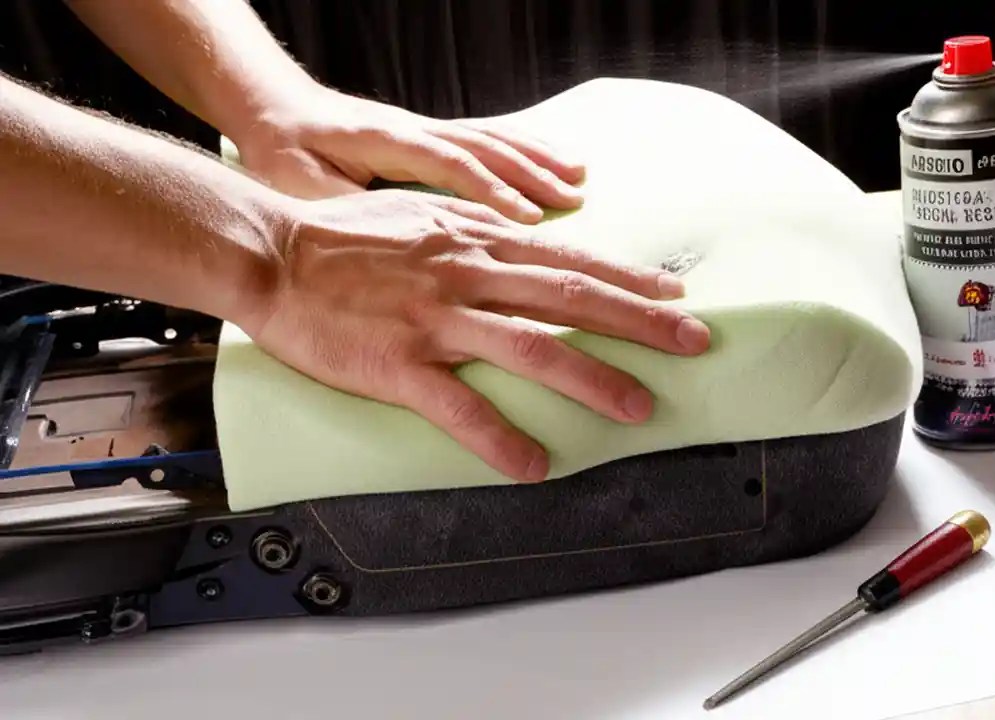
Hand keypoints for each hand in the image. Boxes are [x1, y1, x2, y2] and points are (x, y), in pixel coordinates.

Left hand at [233, 85, 585, 222]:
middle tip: (572, 200)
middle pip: (483, 146)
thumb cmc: (285, 153)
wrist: (276, 110)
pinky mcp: (432, 136)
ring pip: (492, 139)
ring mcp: (427, 129)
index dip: (488, 190)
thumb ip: (349, 212)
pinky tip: (553, 162)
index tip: (526, 218)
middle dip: (531, 173)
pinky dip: (524, 150)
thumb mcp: (305, 188)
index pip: (447, 164)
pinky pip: (487, 139)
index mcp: (385, 142)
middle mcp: (414, 129)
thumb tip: (391, 243)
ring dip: (537, 159)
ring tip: (578, 180)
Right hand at [243, 190, 709, 482]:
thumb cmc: (344, 235)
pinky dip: (498, 439)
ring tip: (637, 407)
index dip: (628, 278)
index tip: (675, 294)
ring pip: (530, 349)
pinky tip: (534, 466)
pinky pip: (458, 407)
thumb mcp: (425, 214)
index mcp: (475, 239)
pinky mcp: (398, 363)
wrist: (270, 251)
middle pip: (571, 297)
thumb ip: (479, 231)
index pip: (569, 258)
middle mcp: (466, 274)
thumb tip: (526, 242)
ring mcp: (435, 319)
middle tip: (695, 343)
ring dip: (591, 378)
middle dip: (641, 322)